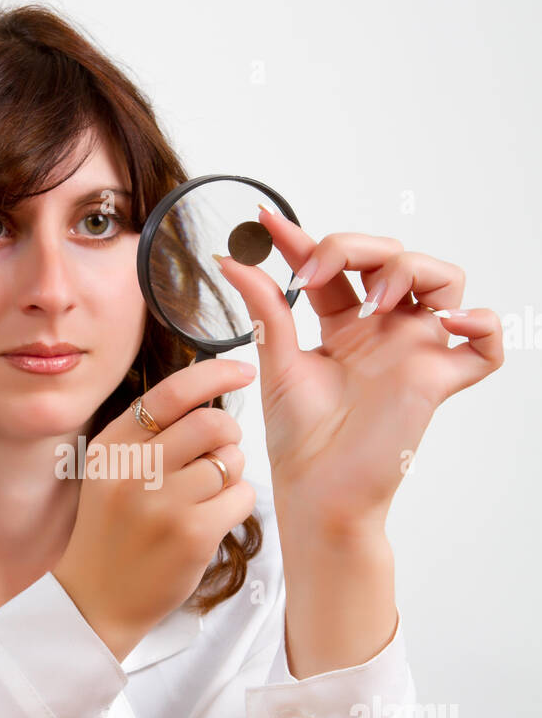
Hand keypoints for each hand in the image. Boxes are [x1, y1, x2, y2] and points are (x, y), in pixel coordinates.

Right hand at [54, 359, 257, 660]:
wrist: (95, 599)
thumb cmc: (113, 532)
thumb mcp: (110, 473)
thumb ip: (148, 436)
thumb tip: (207, 395)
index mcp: (112, 446)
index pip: (172, 392)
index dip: (215, 373)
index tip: (242, 370)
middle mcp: (133, 469)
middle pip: (211, 422)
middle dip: (228, 434)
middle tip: (222, 452)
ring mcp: (162, 503)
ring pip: (231, 460)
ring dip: (231, 473)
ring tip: (207, 496)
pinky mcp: (191, 534)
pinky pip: (242, 496)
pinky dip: (238, 503)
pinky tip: (214, 519)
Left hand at [214, 207, 504, 532]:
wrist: (317, 492)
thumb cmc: (299, 440)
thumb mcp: (277, 363)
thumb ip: (265, 308)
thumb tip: (231, 259)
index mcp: (344, 327)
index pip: (334, 267)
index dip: (304, 241)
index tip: (267, 225)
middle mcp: (384, 334)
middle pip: (393, 257)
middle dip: (357, 248)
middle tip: (315, 273)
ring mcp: (415, 353)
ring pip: (446, 282)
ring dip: (412, 271)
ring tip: (375, 301)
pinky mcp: (438, 382)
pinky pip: (486, 346)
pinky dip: (481, 324)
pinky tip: (447, 322)